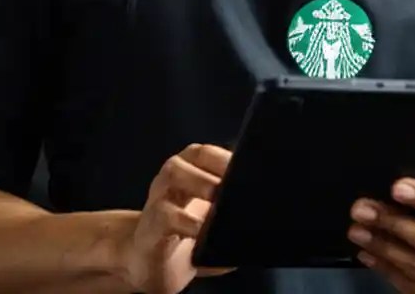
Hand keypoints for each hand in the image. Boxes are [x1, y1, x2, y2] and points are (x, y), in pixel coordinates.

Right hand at [115, 144, 236, 293]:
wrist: (148, 263)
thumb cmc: (186, 233)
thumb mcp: (212, 217)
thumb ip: (233, 209)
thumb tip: (265, 214)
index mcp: (189, 169)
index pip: (207, 152)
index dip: (227, 158)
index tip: (250, 170)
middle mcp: (171, 176)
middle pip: (190, 158)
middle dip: (216, 170)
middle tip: (237, 188)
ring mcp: (158, 198)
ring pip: (173, 176)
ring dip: (200, 185)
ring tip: (220, 202)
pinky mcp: (151, 225)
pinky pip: (167, 217)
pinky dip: (189, 224)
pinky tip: (205, 232)